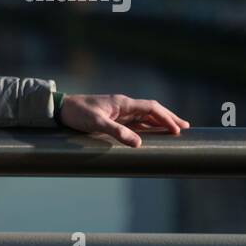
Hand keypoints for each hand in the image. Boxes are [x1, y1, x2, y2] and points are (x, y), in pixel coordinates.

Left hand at [59, 94, 189, 147]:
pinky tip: (152, 133)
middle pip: (152, 111)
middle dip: (168, 118)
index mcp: (123, 103)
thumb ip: (117, 132)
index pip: (151, 108)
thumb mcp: (96, 123)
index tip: (178, 129)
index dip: (165, 117)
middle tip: (185, 128)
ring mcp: (119, 112)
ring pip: (144, 117)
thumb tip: (138, 143)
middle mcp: (124, 106)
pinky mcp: (112, 119)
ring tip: (174, 131)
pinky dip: (146, 127)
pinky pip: (134, 122)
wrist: (60, 109)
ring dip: (159, 123)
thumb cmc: (77, 113)